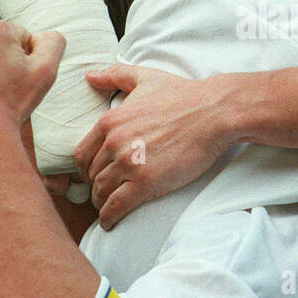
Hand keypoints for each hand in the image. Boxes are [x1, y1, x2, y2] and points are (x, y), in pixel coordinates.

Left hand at [75, 64, 234, 228]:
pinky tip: (109, 222)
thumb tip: (90, 75)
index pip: (82, 154)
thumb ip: (115, 75)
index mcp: (110, 121)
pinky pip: (116, 206)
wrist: (214, 113)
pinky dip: (109, 217)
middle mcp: (114, 143)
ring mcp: (129, 164)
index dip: (85, 168)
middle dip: (94, 187)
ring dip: (101, 203)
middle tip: (101, 194)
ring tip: (106, 208)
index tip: (92, 175)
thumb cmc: (184, 95)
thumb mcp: (145, 78)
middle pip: (91, 175)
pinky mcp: (146, 183)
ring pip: (101, 192)